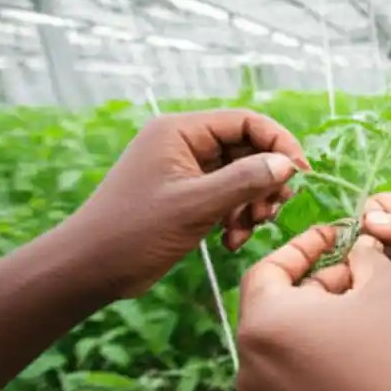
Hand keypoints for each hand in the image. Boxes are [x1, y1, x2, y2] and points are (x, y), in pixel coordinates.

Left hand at [66, 108, 309, 297]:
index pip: (246, 122)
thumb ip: (244, 181)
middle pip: (246, 150)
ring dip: (251, 205)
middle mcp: (184, 145)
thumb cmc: (134, 231)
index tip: (300, 175)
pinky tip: (230, 241)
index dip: (279, 144)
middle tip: (270, 212)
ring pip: (240, 177)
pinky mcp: (186, 198)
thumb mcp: (196, 205)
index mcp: (180, 132)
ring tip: (245, 230)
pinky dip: (236, 218)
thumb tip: (287, 164)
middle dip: (264, 182)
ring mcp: (185, 172)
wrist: (90, 268)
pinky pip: (226, 198)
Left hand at [235, 226, 390, 390]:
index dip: (304, 245)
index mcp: (264, 324)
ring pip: (288, 342)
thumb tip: (358, 250)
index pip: (268, 268)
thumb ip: (365, 258)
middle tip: (363, 272)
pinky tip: (367, 353)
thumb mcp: (390, 290)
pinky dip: (323, 354)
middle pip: (276, 306)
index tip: (336, 235)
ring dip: (322, 319)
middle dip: (318, 283)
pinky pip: (297, 376)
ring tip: (370, 311)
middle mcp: (251, 365)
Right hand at [360, 191, 390, 352]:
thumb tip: (370, 218)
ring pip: (390, 262)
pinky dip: (385, 289)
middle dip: (370, 240)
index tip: (364, 227)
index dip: (378, 212)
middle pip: (388, 233)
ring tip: (362, 276)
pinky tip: (374, 293)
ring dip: (373, 266)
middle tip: (360, 256)